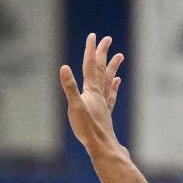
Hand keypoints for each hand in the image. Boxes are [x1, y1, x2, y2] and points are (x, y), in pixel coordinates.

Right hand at [58, 33, 123, 149]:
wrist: (102, 146)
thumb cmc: (87, 128)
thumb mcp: (74, 106)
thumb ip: (69, 87)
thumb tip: (63, 67)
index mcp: (91, 90)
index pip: (90, 66)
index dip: (91, 50)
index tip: (93, 36)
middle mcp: (99, 94)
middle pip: (101, 69)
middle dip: (102, 53)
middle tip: (106, 39)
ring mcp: (103, 103)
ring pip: (108, 80)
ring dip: (112, 67)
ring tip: (119, 56)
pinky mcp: (105, 112)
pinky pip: (111, 95)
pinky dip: (114, 86)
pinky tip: (117, 81)